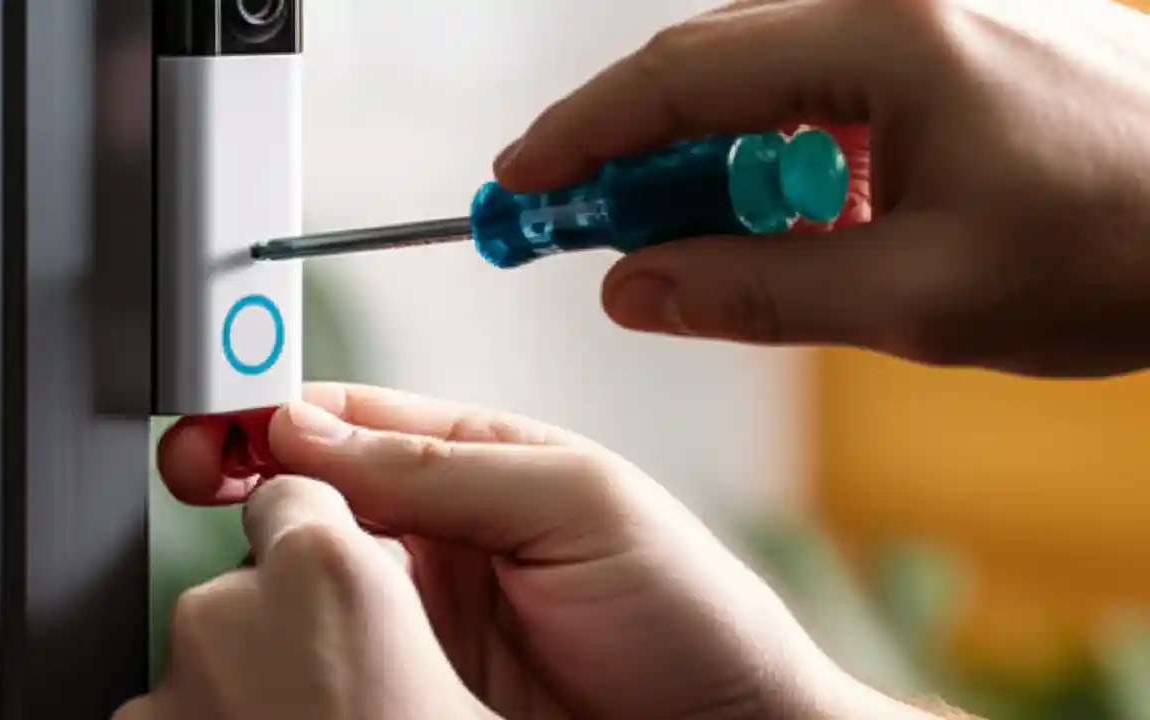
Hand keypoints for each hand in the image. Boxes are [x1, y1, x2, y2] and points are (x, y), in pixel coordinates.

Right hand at [144, 383, 936, 718]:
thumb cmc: (686, 606)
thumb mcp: (579, 501)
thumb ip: (446, 465)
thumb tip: (314, 429)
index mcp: (479, 460)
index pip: (356, 417)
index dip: (279, 406)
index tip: (218, 413)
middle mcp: (440, 528)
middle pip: (315, 485)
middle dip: (245, 468)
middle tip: (192, 468)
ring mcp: (422, 607)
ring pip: (312, 565)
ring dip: (264, 554)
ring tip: (240, 549)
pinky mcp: (413, 678)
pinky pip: (338, 643)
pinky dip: (297, 632)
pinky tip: (279, 627)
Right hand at [495, 0, 1149, 377]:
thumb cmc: (1119, 248)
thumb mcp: (919, 297)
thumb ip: (758, 294)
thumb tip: (633, 288)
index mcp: (884, 36)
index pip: (682, 76)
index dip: (583, 136)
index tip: (518, 185)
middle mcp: (893, 1)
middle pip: (707, 69)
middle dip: (628, 155)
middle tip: (569, 229)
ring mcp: (920, 17)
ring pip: (758, 82)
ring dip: (699, 164)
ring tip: (662, 241)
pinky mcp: (941, 48)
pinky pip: (818, 93)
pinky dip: (768, 159)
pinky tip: (765, 219)